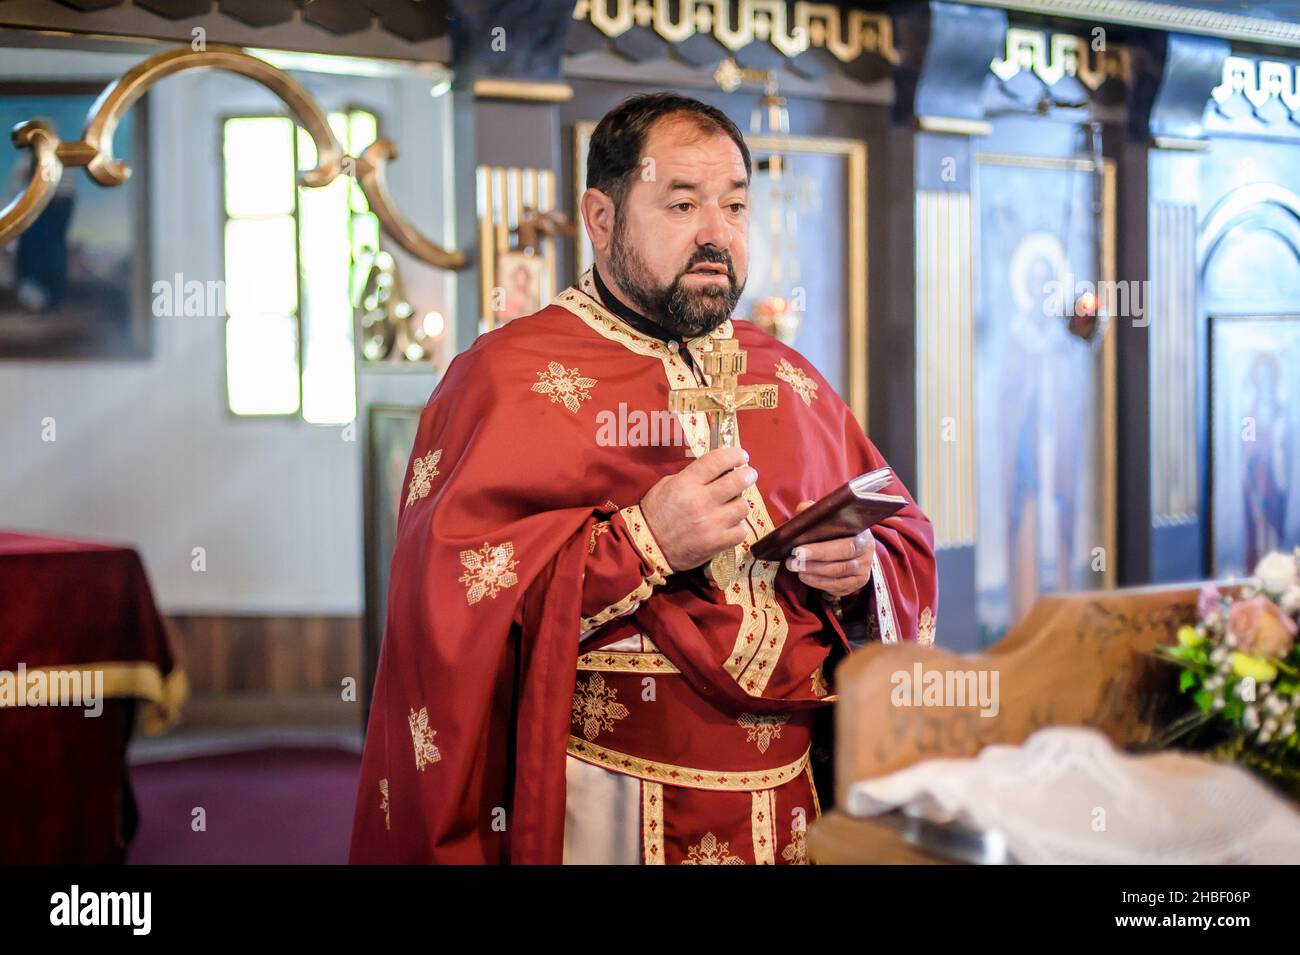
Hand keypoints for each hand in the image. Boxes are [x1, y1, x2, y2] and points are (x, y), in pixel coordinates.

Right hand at [639, 447, 755, 571]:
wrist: (647, 546)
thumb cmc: (656, 513)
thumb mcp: (667, 485)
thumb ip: (692, 476)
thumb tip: (718, 470)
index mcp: (686, 484)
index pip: (717, 461)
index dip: (734, 455)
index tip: (741, 456)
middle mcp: (700, 501)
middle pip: (737, 481)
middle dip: (748, 475)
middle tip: (749, 475)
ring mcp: (710, 524)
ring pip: (742, 506)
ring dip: (740, 503)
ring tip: (733, 505)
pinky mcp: (715, 543)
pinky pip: (741, 531)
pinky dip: (738, 526)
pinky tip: (730, 524)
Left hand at [785, 499, 873, 596]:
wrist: (851, 544)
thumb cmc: (836, 529)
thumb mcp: (829, 517)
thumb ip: (816, 510)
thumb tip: (803, 510)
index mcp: (863, 533)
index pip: (845, 543)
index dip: (822, 550)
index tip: (798, 550)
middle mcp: (867, 553)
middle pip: (842, 562)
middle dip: (814, 563)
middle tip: (792, 561)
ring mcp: (863, 570)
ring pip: (839, 576)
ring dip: (814, 574)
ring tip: (795, 568)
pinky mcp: (857, 583)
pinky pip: (838, 587)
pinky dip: (820, 584)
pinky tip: (805, 577)